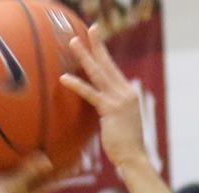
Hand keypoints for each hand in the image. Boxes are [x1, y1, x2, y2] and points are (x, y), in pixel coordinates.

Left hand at [61, 28, 149, 171]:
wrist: (134, 157)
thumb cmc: (125, 144)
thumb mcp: (120, 121)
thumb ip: (110, 108)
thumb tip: (100, 104)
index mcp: (129, 93)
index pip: (113, 69)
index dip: (104, 54)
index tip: (97, 40)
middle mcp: (126, 92)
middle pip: (108, 64)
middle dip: (98, 45)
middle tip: (90, 28)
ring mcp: (119, 99)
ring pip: (98, 73)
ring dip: (84, 56)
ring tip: (73, 43)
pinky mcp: (110, 109)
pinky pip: (90, 93)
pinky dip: (76, 84)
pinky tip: (64, 78)